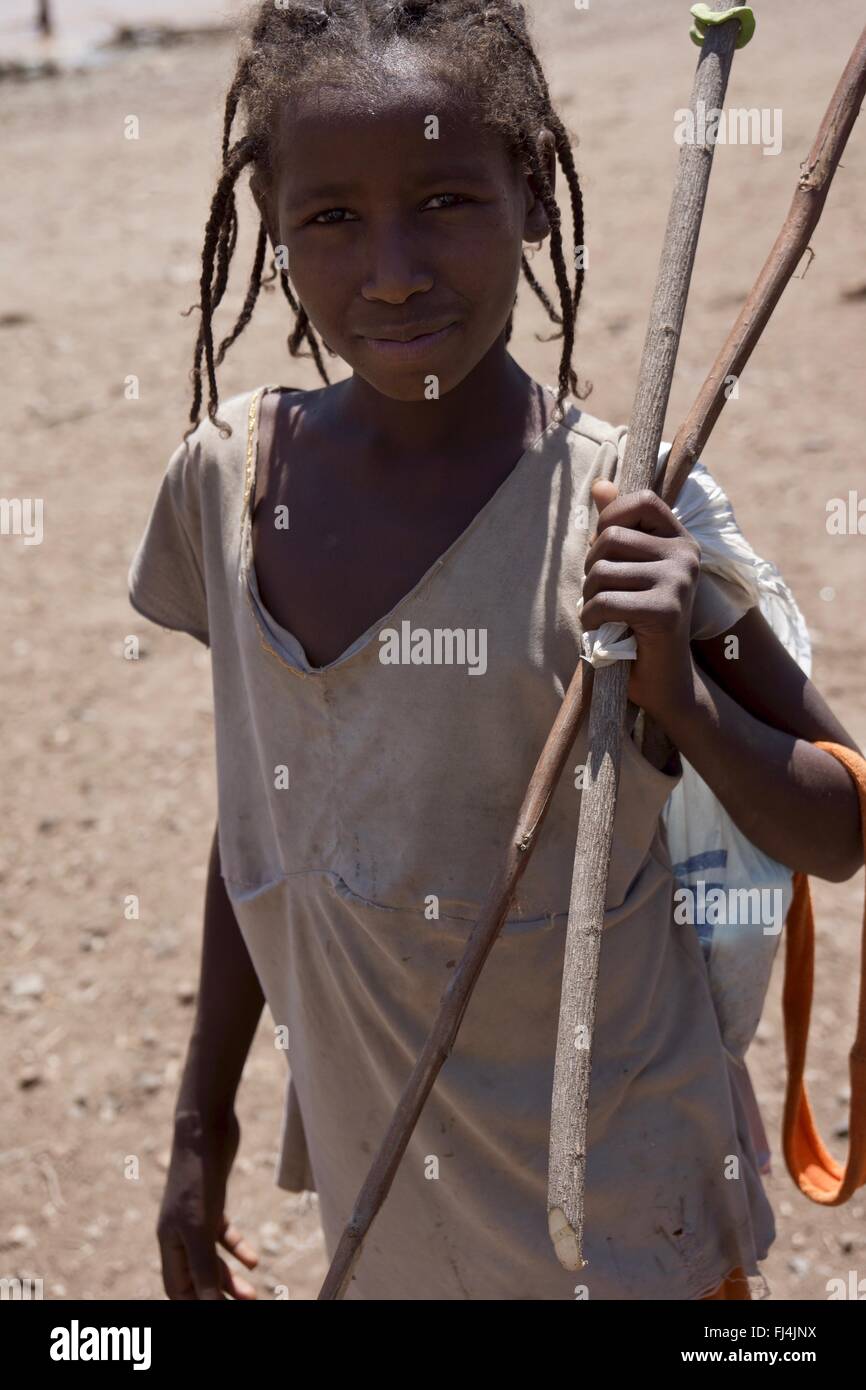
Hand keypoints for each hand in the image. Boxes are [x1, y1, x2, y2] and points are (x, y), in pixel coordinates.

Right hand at [157, 1110, 258, 1299]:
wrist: (206, 1128)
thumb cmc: (197, 1178)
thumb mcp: (201, 1227)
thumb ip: (204, 1267)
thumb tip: (208, 1304)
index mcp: (168, 1241)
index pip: (177, 1288)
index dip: (194, 1304)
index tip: (217, 1312)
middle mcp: (179, 1231)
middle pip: (197, 1275)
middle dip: (217, 1295)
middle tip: (246, 1305)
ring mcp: (196, 1215)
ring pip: (211, 1257)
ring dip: (230, 1277)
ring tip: (252, 1293)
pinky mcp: (213, 1200)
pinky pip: (223, 1234)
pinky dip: (237, 1248)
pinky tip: (254, 1261)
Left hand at [582, 481, 700, 722]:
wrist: (664, 682)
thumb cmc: (640, 624)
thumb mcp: (629, 570)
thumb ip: (618, 527)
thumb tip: (600, 485)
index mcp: (681, 541)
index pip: (641, 500)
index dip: (610, 518)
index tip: (603, 552)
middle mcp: (686, 556)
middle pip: (609, 538)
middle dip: (590, 569)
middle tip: (600, 595)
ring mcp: (679, 582)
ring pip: (601, 571)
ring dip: (588, 598)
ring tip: (604, 615)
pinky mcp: (666, 611)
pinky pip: (604, 602)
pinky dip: (590, 619)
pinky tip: (602, 631)